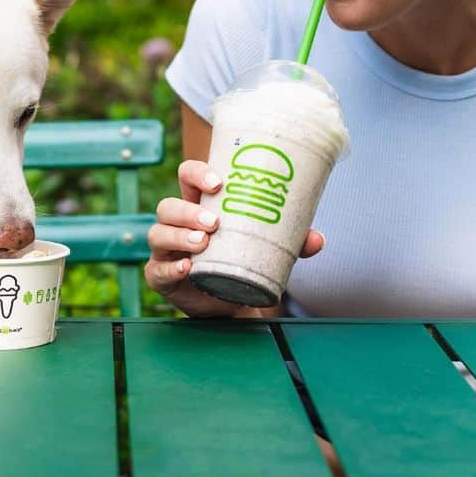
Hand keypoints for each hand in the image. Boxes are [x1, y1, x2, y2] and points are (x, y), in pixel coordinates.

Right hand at [144, 159, 324, 317]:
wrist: (227, 303)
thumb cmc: (240, 260)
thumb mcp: (265, 247)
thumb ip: (290, 242)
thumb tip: (317, 239)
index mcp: (199, 203)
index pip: (188, 176)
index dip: (197, 173)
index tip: (218, 183)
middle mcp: (178, 222)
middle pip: (169, 205)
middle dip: (188, 211)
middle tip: (213, 223)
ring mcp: (166, 249)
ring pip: (159, 232)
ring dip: (178, 235)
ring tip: (201, 244)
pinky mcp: (161, 274)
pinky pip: (158, 268)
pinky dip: (171, 267)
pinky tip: (187, 267)